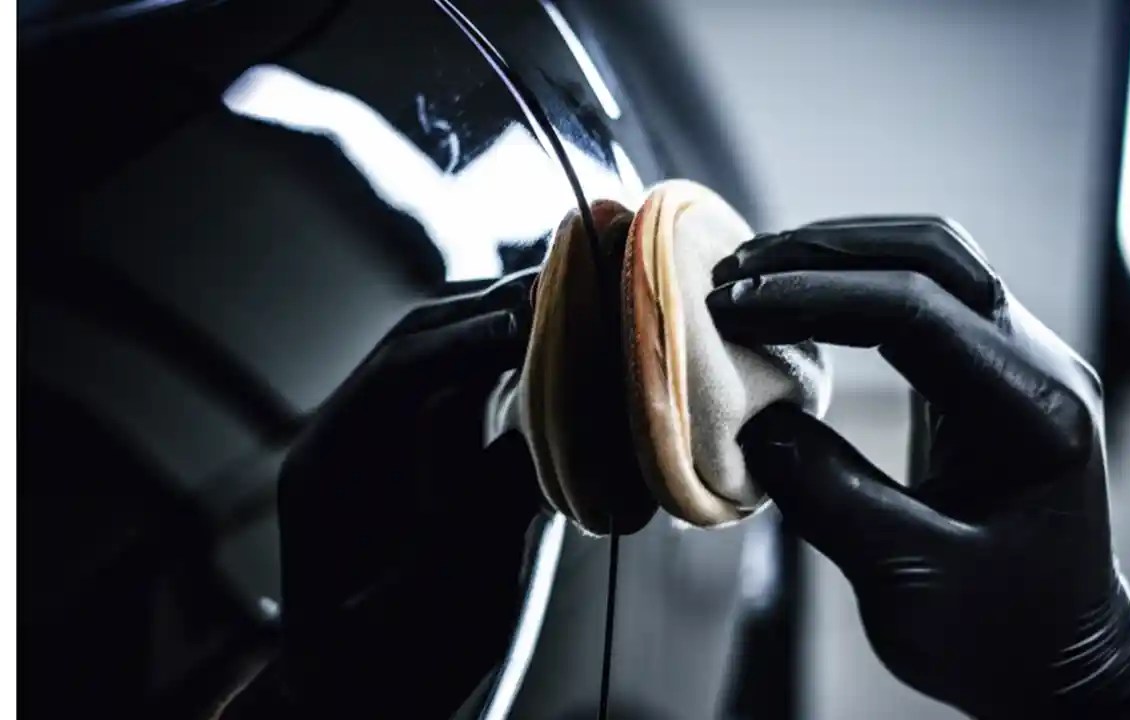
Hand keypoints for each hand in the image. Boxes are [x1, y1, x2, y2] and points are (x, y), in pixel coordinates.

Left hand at [264, 269, 543, 716]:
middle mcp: (350, 437)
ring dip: (507, 328)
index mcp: (330, 465)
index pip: (400, 368)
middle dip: (494, 311)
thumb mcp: (437, 601)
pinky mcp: (422, 455)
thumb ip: (471, 507)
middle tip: (573, 292)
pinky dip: (515, 368)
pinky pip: (467, 390)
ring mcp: (384, 442)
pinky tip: (564, 360)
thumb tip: (522, 418)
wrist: (365, 701)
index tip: (533, 319)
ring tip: (578, 313)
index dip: (469, 337)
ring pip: (446, 354)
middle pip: (421, 341)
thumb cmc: (389, 668)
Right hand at [707, 217, 1129, 718]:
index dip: (811, 298)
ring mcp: (1023, 361)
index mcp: (1033, 414)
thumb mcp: (907, 581)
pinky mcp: (992, 370)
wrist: (1059, 658)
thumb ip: (829, 497)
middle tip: (732, 272)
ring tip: (754, 270)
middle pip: (934, 256)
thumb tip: (754, 424)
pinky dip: (857, 281)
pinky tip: (800, 297)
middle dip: (824, 253)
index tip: (730, 308)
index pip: (915, 311)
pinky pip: (929, 292)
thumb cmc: (996, 632)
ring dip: (840, 254)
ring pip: (935, 258)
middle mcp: (1040, 366)